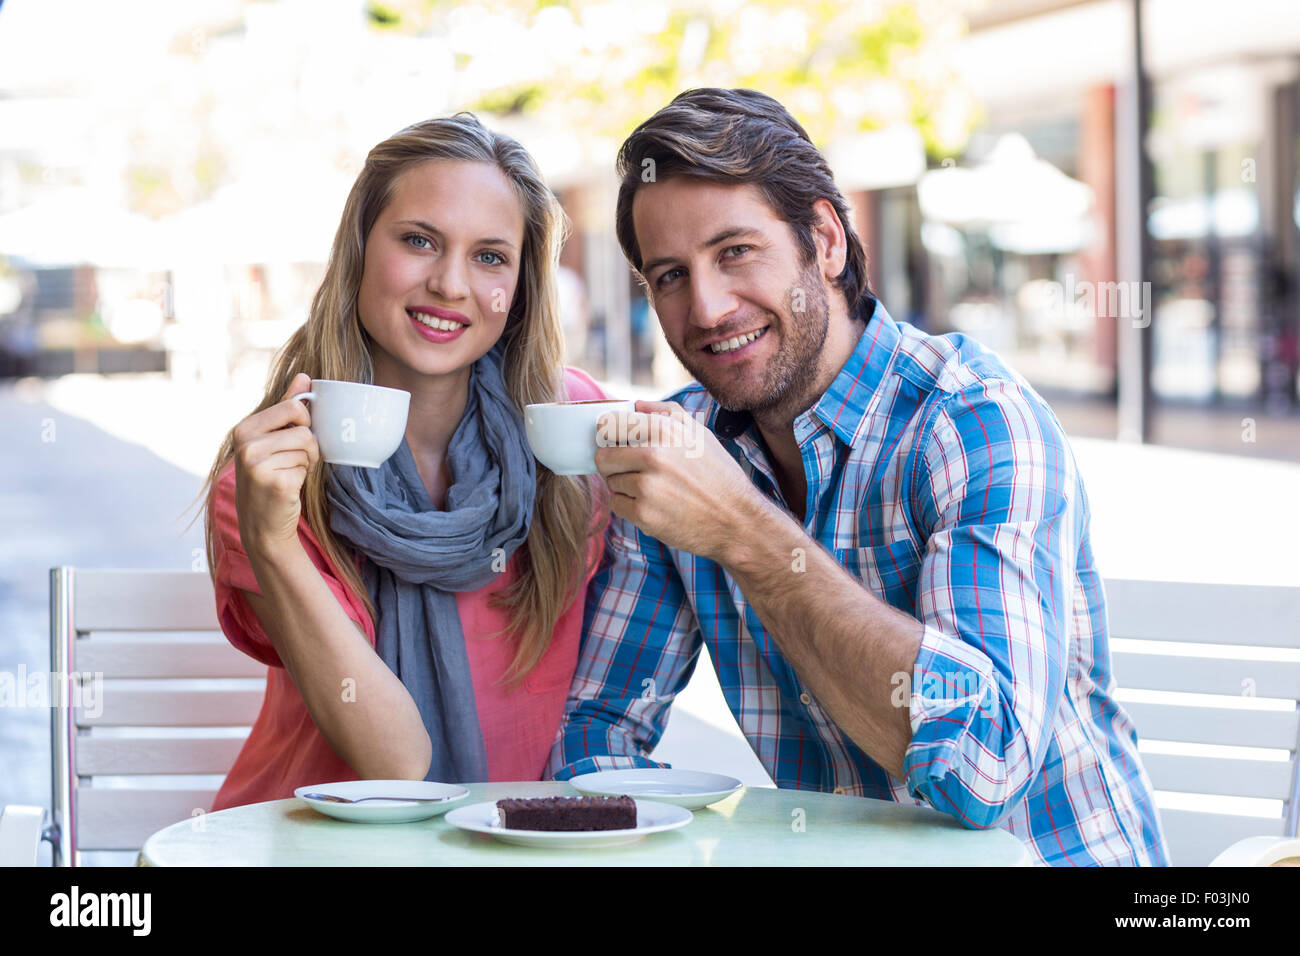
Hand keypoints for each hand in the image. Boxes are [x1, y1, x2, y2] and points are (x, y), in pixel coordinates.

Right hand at [232, 373, 320, 558]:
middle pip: (303, 427)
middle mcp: (245, 444)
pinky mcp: (273, 482)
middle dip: (309, 444)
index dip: (303, 423)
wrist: (261, 524)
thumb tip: (303, 375)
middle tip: (296, 459)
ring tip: (289, 474)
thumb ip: (287, 407)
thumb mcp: (273, 439)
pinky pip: (306, 467)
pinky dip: (303, 477)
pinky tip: (288, 487)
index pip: (292, 407)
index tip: (294, 439)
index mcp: (244, 428)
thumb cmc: (270, 477)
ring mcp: (256, 464)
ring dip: (306, 463)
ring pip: (308, 447)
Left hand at [593, 400, 763, 561]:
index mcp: (664, 430)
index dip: (609, 436)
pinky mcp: (643, 515)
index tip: (614, 443)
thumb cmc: (718, 476)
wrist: (737, 520)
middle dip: (614, 464)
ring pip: (611, 482)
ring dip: (626, 487)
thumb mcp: (700, 434)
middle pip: (603, 457)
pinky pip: (617, 505)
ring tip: (654, 491)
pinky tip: (654, 506)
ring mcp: (646, 487)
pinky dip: (629, 507)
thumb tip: (636, 405)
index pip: (610, 425)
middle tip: (633, 471)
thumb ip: (666, 413)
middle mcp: (653, 455)